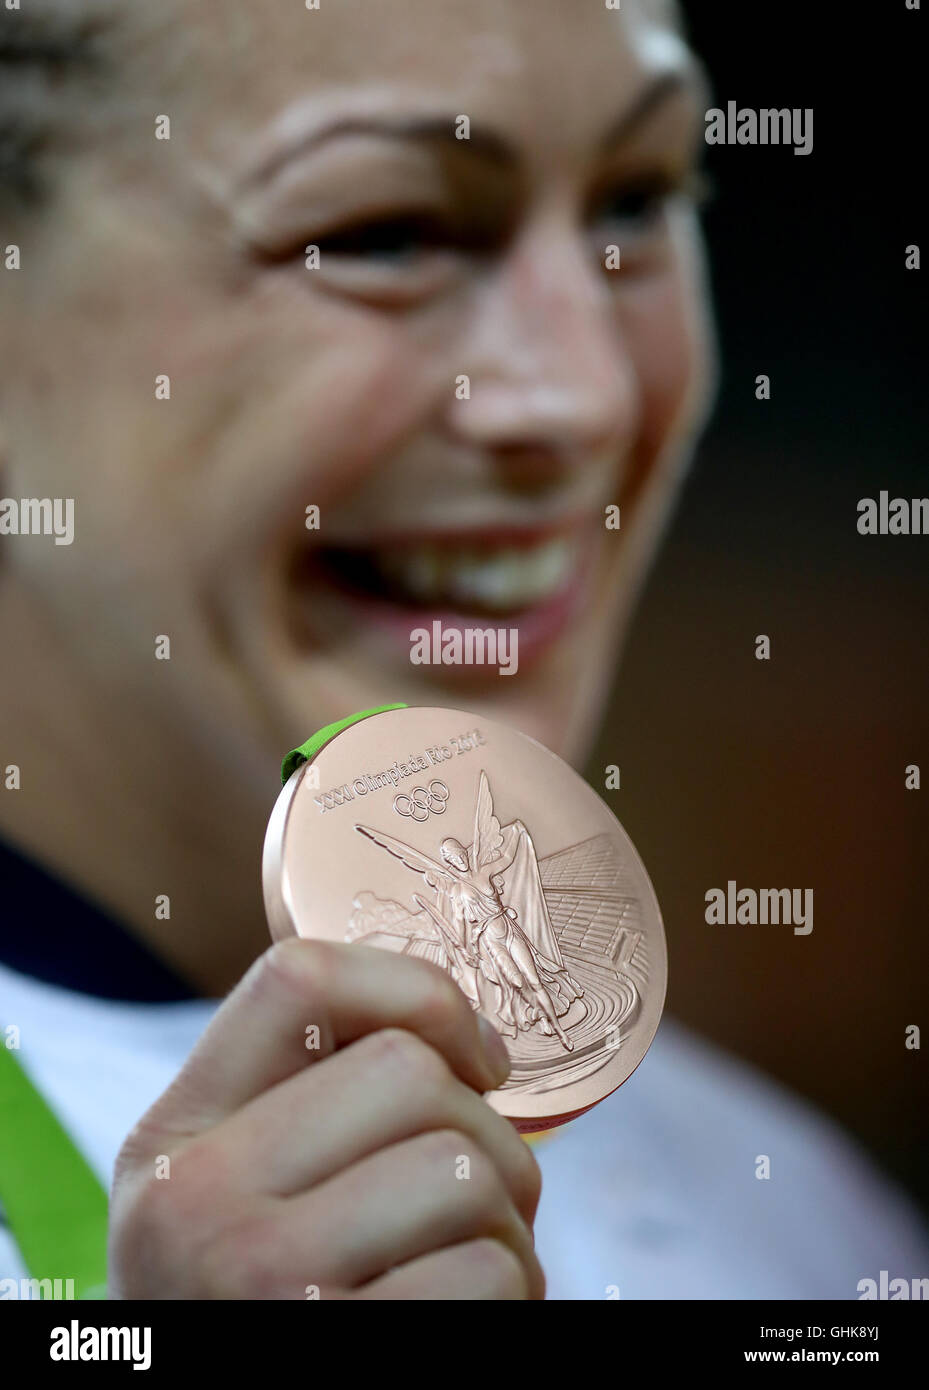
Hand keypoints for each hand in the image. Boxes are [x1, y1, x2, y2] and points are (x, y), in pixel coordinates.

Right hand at [108, 939, 543, 1298]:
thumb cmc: (256, 1303)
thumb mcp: (229, 1191)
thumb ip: (303, 1104)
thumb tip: (469, 1039)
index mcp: (174, 1135)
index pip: (298, 977)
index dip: (418, 991)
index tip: (478, 1055)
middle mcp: (197, 1201)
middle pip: (411, 1075)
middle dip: (489, 1127)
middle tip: (483, 1187)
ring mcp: (262, 1284)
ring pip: (465, 1169)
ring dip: (511, 1219)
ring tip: (470, 1257)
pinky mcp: (340, 1352)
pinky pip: (490, 1273)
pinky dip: (513, 1291)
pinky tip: (466, 1314)